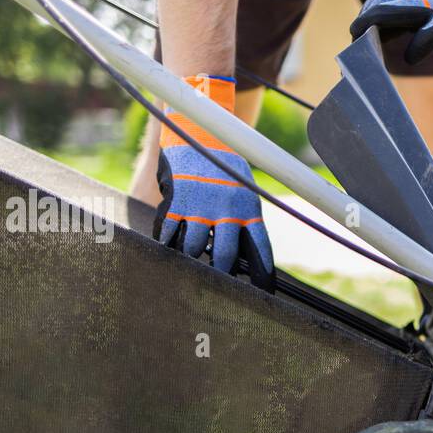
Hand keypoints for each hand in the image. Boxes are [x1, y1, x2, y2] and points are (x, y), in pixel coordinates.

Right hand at [154, 74, 274, 290]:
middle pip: (225, 259)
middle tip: (217, 285)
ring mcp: (200, 206)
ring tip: (193, 257)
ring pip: (194, 249)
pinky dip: (168, 243)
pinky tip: (169, 245)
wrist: (199, 134)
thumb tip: (244, 260)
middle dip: (221, 276)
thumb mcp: (244, 192)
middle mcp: (227, 210)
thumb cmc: (225, 169)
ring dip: (192, 257)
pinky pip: (170, 234)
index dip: (264, 278)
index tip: (264, 298)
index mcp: (250, 209)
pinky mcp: (177, 201)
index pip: (261, 252)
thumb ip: (244, 222)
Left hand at [350, 0, 432, 64]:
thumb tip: (374, 34)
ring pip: (398, 15)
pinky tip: (411, 57)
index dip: (363, 21)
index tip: (354, 40)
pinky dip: (418, 47)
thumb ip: (401, 17)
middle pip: (382, 7)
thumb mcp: (425, 3)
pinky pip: (430, 33)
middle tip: (352, 51)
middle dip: (363, 29)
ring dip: (379, 35)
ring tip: (368, 55)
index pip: (377, 1)